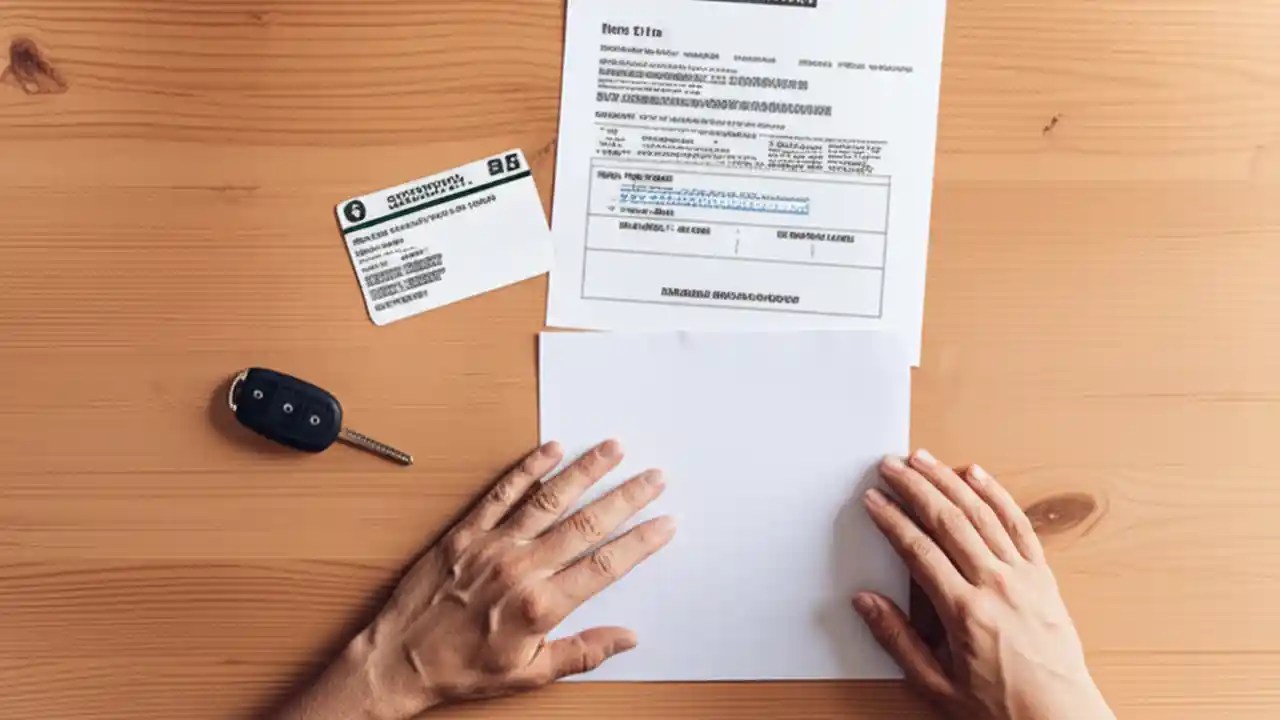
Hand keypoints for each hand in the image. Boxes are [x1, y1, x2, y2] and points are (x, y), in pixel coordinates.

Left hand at [277, 440, 673, 719]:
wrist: (398, 661)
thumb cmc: (461, 670)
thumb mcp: (530, 673)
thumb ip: (583, 652)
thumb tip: (627, 638)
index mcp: (540, 606)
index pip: (605, 566)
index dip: (640, 542)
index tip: (664, 523)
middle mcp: (520, 568)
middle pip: (587, 524)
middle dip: (626, 497)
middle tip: (653, 477)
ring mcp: (492, 545)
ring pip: (550, 499)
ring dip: (585, 472)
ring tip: (612, 449)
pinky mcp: (465, 532)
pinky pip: (502, 493)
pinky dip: (528, 470)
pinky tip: (551, 450)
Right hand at [855, 450, 1113, 719]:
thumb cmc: (1001, 708)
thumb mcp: (936, 685)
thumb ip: (897, 640)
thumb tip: (866, 602)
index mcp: (965, 614)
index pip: (919, 551)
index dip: (892, 520)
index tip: (874, 500)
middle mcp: (996, 587)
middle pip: (948, 521)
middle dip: (915, 487)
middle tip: (890, 466)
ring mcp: (1023, 577)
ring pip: (981, 514)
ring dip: (949, 481)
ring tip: (923, 459)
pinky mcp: (1042, 576)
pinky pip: (1018, 524)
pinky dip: (996, 494)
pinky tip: (976, 475)